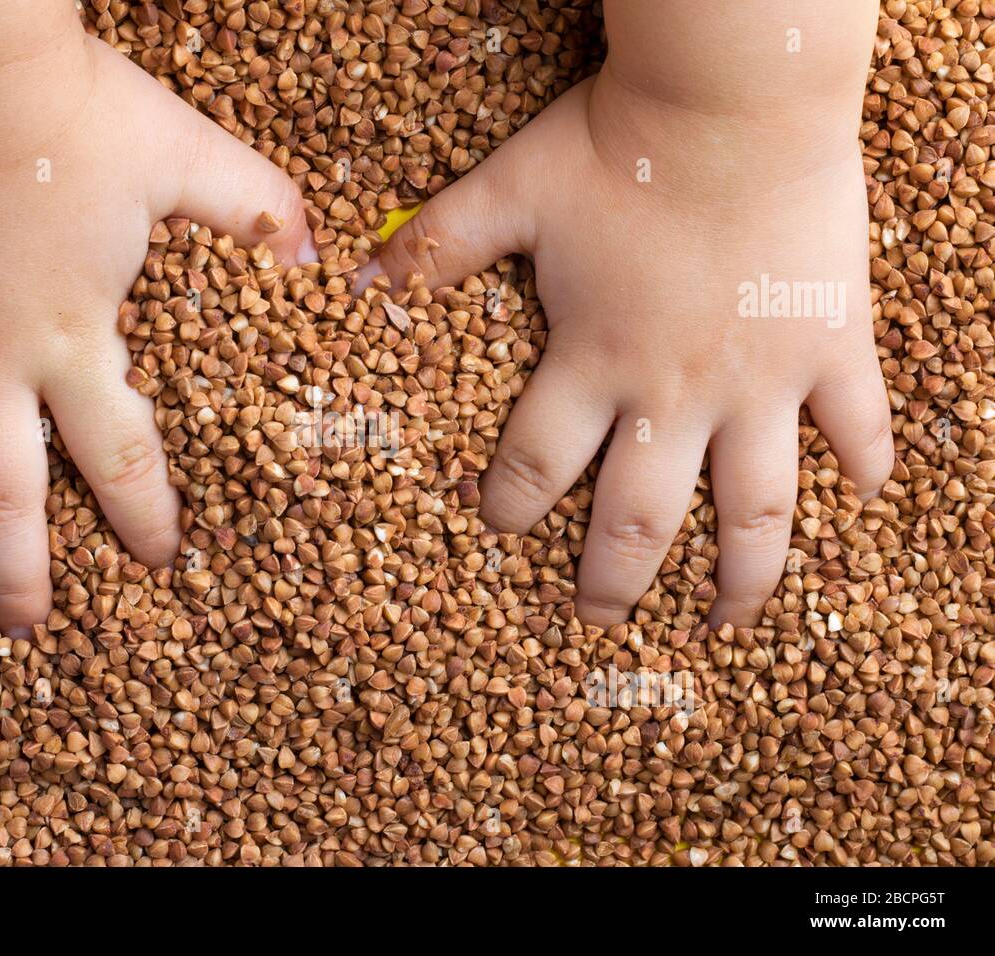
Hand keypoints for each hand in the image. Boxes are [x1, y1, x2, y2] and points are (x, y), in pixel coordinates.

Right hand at [0, 19, 312, 635]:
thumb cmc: (71, 114)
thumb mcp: (185, 159)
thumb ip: (257, 210)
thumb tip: (319, 251)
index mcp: (72, 342)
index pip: (121, 458)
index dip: (144, 517)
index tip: (158, 562)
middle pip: (0, 501)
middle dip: (15, 575)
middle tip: (23, 628)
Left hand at [359, 72, 893, 627]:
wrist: (736, 100)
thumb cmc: (618, 143)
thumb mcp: (511, 191)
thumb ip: (435, 246)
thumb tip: (355, 278)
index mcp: (593, 362)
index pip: (536, 466)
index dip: (510, 506)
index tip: (498, 530)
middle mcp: (676, 395)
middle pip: (640, 521)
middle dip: (613, 581)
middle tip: (598, 617)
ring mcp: (762, 381)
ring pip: (757, 510)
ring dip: (741, 578)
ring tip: (725, 624)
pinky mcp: (833, 347)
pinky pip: (859, 425)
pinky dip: (866, 465)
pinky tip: (865, 503)